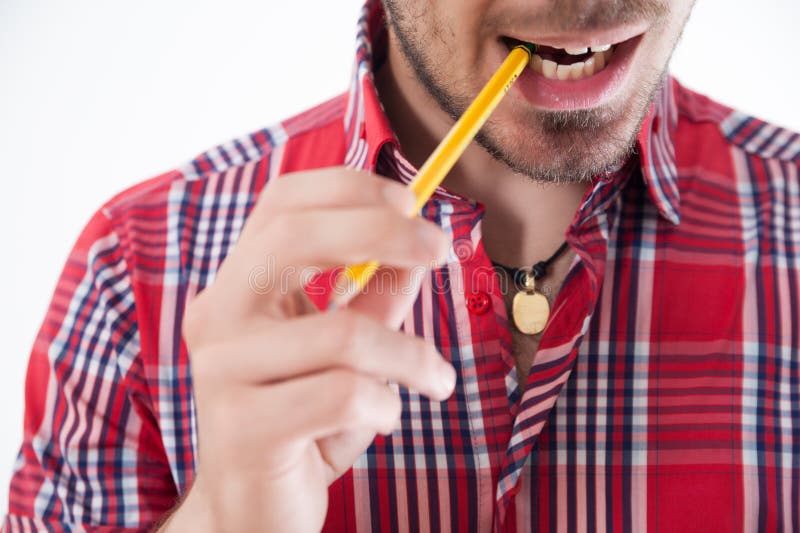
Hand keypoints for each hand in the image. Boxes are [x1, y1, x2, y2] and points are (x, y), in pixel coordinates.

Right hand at [158, 168, 454, 531]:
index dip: (349, 189)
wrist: (255, 512)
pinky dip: (386, 407)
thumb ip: (374, 299)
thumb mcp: (344, 352)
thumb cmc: (304, 421)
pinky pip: (345, 396)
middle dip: (383, 232)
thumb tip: (413, 251)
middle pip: (293, 237)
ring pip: (345, 334)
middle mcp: (218, 318)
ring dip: (411, 356)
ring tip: (436, 379)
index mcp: (238, 287)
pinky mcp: (244, 430)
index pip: (281, 204)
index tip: (411, 203)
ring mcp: (223, 372)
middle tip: (440, 251)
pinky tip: (383, 419)